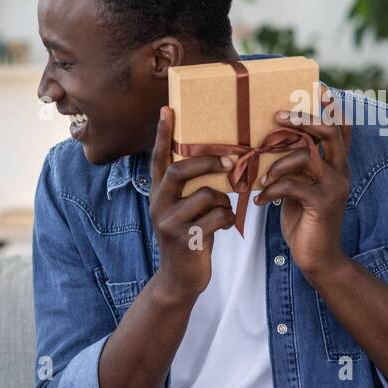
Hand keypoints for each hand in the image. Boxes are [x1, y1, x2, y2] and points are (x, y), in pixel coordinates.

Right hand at [149, 105, 236, 301]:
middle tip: (230, 161)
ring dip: (223, 200)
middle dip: (207, 162)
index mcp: (159, 193)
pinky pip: (216, 217)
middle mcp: (158, 203)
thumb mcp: (187, 210)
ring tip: (224, 210)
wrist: (181, 278)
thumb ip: (195, 188)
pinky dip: (226, 220)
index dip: (162, 134)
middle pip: (179, 170)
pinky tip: (222, 227)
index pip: (159, 158)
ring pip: (204, 195)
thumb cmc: (191, 237)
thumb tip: (224, 162)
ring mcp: (168, 221)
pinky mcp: (183, 238)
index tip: (167, 109)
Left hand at [254, 83, 350, 280]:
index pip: (339, 129)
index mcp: (336, 166)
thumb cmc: (303, 222)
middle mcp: (341, 172)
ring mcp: (335, 187)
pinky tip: (259, 200)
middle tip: (277, 116)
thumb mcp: (297, 190)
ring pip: (307, 156)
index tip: (317, 86)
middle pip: (328, 133)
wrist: (317, 258)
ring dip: (277, 162)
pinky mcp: (324, 203)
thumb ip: (293, 168)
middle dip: (302, 120)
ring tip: (258, 178)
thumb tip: (268, 146)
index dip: (329, 107)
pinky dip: (272, 189)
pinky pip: (294, 185)